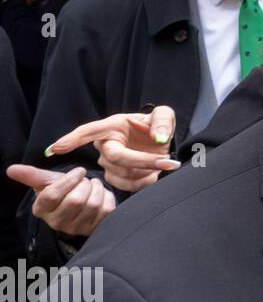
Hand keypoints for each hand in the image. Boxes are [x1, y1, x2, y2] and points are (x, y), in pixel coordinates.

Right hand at [6, 165, 115, 237]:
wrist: (79, 204)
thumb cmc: (62, 190)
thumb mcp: (47, 182)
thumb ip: (31, 175)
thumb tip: (11, 169)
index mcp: (42, 209)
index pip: (53, 195)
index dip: (69, 179)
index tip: (79, 171)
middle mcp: (57, 222)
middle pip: (76, 200)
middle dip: (84, 184)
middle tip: (85, 180)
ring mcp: (77, 228)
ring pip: (93, 204)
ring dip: (97, 189)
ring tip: (92, 186)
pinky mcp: (95, 228)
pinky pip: (106, 209)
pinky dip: (107, 196)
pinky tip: (101, 194)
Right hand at [45, 106, 180, 192]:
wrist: (160, 142)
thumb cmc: (156, 126)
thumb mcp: (163, 115)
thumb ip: (163, 121)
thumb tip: (159, 137)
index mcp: (112, 127)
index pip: (88, 132)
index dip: (72, 140)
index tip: (56, 149)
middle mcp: (107, 145)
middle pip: (117, 158)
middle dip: (144, 161)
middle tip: (168, 160)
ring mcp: (110, 163)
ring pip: (123, 175)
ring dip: (148, 171)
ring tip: (164, 162)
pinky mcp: (117, 177)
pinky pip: (129, 186)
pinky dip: (147, 181)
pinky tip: (155, 172)